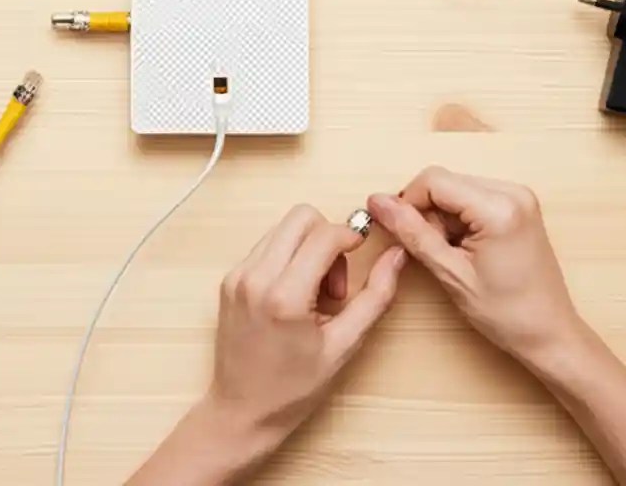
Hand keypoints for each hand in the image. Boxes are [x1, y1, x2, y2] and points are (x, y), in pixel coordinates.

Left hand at [210, 204, 407, 444]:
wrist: (242, 410)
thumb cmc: (292, 388)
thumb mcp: (344, 345)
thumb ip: (375, 296)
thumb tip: (396, 256)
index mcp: (284, 296)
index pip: (324, 234)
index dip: (351, 237)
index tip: (362, 254)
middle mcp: (254, 278)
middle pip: (300, 216)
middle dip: (328, 237)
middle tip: (336, 280)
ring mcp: (236, 276)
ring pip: (282, 228)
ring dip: (307, 248)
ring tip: (315, 294)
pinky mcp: (229, 280)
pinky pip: (266, 246)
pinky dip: (287, 259)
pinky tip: (295, 296)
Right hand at [367, 168, 581, 363]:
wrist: (549, 332)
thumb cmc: (506, 312)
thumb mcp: (450, 273)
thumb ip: (412, 232)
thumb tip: (378, 202)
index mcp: (499, 207)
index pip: (433, 180)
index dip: (407, 203)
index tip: (400, 232)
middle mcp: (513, 192)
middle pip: (444, 181)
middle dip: (425, 212)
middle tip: (430, 250)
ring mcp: (519, 197)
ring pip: (455, 189)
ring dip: (441, 217)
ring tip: (450, 253)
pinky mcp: (518, 206)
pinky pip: (472, 198)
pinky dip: (457, 219)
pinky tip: (463, 248)